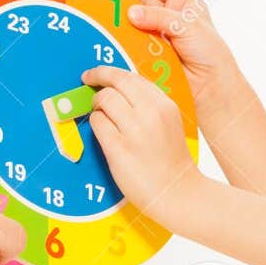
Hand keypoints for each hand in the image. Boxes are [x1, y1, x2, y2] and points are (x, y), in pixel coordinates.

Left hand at [82, 66, 204, 224]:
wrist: (177, 192)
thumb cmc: (171, 159)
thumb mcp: (169, 122)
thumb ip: (149, 104)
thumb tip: (118, 88)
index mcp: (164, 105)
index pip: (131, 76)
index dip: (109, 72)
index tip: (97, 73)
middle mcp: (150, 113)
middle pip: (115, 82)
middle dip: (97, 78)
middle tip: (87, 80)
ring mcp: (134, 131)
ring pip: (103, 100)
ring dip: (96, 105)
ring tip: (99, 114)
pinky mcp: (119, 149)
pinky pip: (97, 123)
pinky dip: (96, 123)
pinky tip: (102, 131)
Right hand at [103, 0, 247, 112]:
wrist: (212, 89)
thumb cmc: (210, 52)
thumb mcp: (188, 26)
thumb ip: (160, 16)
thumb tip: (131, 12)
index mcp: (181, 1)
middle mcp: (167, 15)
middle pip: (137, 1)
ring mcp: (156, 35)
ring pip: (131, 23)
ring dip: (114, 19)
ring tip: (93, 13)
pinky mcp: (148, 54)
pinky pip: (130, 43)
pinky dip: (117, 40)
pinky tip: (102, 37)